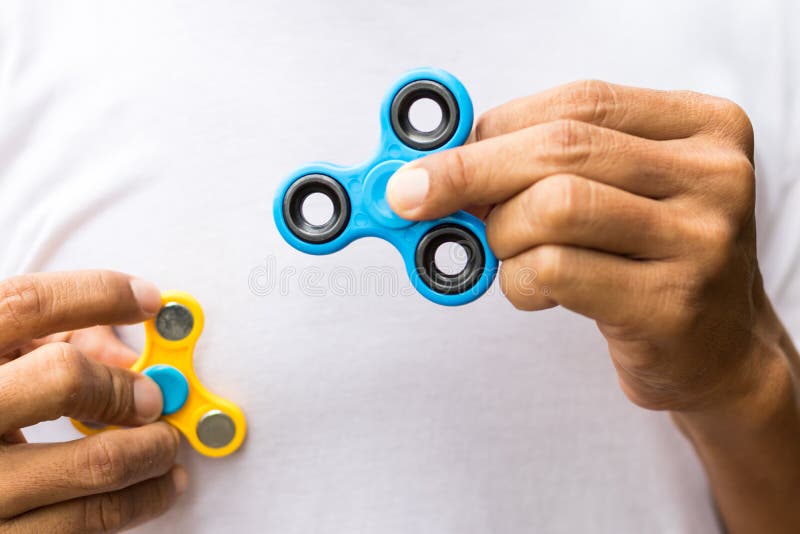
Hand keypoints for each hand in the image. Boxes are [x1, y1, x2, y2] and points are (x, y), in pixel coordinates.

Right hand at [0, 271, 187, 532]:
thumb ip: (52, 338)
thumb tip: (130, 354)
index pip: (27, 305)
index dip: (99, 293)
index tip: (146, 300)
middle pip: (64, 377)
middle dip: (128, 386)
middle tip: (156, 401)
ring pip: (94, 464)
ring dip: (152, 453)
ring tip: (166, 449)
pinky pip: (85, 524)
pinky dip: (136, 503)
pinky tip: (149, 490)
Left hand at [387, 80, 770, 412]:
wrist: (716, 348)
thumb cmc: (650, 260)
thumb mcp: (616, 192)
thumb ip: (546, 163)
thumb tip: (442, 162)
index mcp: (702, 127)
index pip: (578, 104)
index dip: (492, 128)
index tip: (429, 156)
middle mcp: (713, 176)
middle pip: (562, 149)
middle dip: (468, 173)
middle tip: (413, 196)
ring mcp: (700, 241)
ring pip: (554, 208)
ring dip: (502, 234)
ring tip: (509, 253)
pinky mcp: (671, 304)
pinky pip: (556, 272)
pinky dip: (517, 280)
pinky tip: (531, 290)